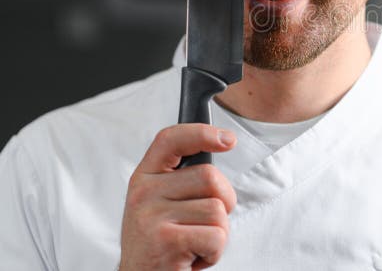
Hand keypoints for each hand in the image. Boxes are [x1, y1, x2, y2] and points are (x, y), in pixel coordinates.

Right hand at [119, 124, 236, 270]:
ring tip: (194, 243)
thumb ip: (182, 177)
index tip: (228, 139)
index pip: (170, 139)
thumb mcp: (162, 203)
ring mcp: (152, 217)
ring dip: (218, 232)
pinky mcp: (166, 241)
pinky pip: (217, 236)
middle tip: (204, 224)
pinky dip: (215, 252)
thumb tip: (222, 142)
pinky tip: (192, 258)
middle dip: (223, 202)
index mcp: (144, 178)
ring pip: (218, 209)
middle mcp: (143, 193)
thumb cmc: (161, 243)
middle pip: (210, 176)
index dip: (201, 133)